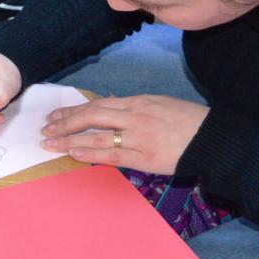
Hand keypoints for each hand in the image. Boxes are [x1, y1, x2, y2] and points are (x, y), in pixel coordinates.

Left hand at [41, 95, 208, 173]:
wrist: (212, 138)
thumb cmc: (186, 120)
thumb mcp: (157, 103)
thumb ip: (131, 105)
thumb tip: (106, 103)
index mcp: (137, 101)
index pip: (96, 105)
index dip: (72, 111)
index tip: (55, 116)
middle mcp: (134, 116)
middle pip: (91, 116)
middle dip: (65, 123)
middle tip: (45, 130)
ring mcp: (138, 137)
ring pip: (96, 136)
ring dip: (70, 140)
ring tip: (51, 144)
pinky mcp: (144, 157)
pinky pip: (112, 155)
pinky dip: (90, 154)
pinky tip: (74, 154)